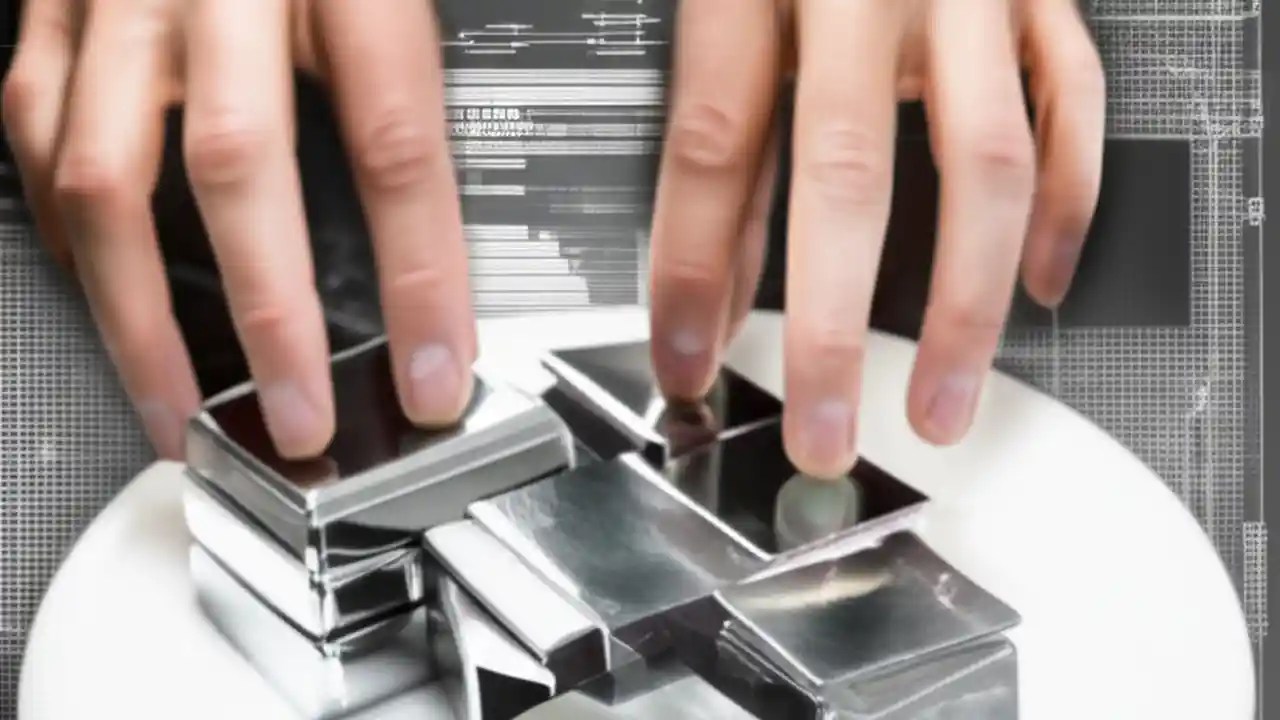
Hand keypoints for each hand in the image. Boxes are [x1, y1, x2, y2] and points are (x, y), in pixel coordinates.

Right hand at [3, 0, 476, 459]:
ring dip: (143, 316)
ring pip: (108, 175)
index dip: (419, 274)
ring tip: (181, 410)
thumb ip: (424, 55)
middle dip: (271, 320)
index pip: (392, 141)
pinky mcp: (47, 7)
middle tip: (300, 421)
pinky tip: (103, 291)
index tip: (436, 369)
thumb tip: (478, 186)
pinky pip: (36, 136)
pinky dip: (71, 234)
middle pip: (239, 169)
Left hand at [648, 0, 1104, 476]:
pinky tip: (1044, 283)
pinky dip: (1066, 202)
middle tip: (822, 428)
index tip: (683, 361)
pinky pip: (1071, 103)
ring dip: (964, 301)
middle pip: (848, 171)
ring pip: (983, 162)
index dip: (693, 267)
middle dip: (834, 323)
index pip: (718, 140)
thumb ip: (716, 112)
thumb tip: (698, 260)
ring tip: (943, 399)